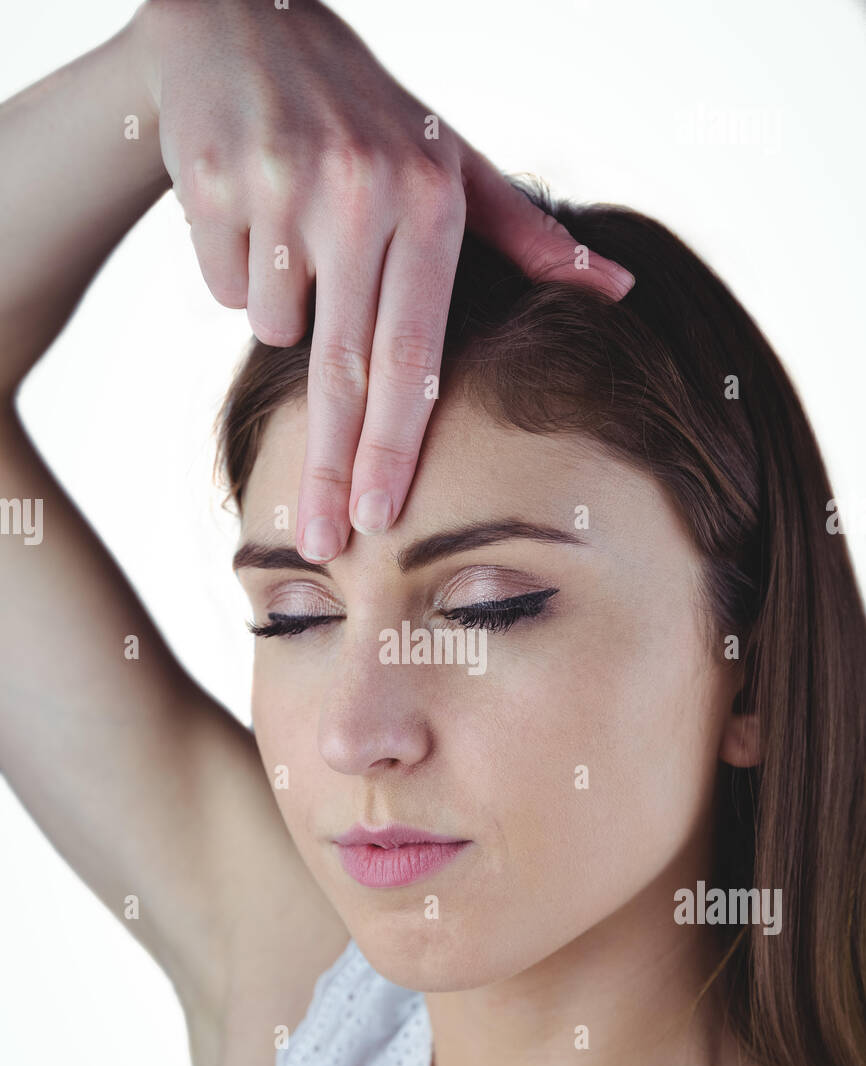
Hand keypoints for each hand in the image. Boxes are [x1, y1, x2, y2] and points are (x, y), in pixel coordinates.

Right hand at [133, 0, 633, 561]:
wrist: (242, 15)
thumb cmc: (360, 106)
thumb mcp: (451, 157)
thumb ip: (525, 235)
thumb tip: (614, 291)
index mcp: (427, 200)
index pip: (413, 354)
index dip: (397, 446)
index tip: (383, 519)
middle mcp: (360, 195)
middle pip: (345, 370)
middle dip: (330, 470)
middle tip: (321, 544)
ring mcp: (283, 186)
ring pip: (272, 323)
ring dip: (278, 309)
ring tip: (291, 238)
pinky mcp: (213, 182)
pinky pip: (220, 284)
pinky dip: (232, 268)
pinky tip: (247, 209)